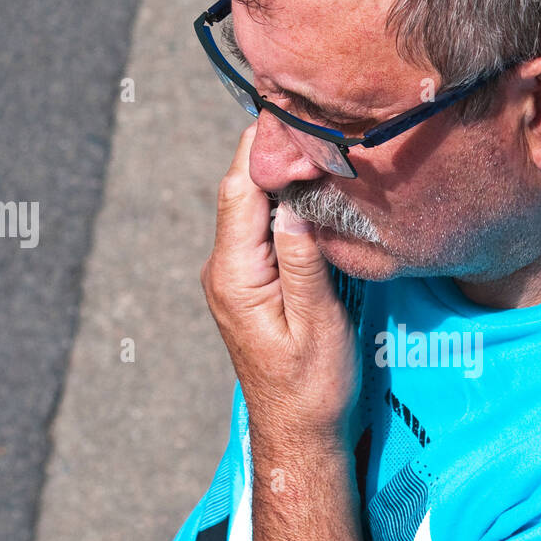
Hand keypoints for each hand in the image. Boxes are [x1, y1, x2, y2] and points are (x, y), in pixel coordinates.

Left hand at [200, 125, 360, 444]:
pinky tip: (308, 185)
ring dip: (278, 173)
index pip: (240, 190)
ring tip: (313, 137)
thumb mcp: (317, 324)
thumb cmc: (312, 386)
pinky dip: (280, 200)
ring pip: (250, 205)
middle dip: (271, 151)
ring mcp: (232, 275)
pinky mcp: (248, 282)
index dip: (262, 147)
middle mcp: (223, 269)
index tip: (292, 109)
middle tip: (311, 111)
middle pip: (241, 190)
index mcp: (235, 275)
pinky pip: (258, 227)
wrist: (298, 431)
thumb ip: (302, 260)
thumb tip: (293, 200)